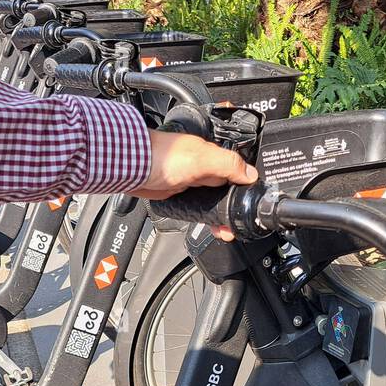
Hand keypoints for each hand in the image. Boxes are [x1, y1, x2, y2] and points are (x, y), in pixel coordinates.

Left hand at [132, 130, 258, 238]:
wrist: (134, 167)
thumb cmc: (162, 157)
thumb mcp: (202, 158)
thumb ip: (228, 164)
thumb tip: (251, 173)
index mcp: (212, 155)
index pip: (237, 171)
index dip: (245, 187)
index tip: (251, 204)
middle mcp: (204, 167)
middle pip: (226, 190)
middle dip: (233, 207)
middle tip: (236, 224)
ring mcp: (192, 181)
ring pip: (213, 201)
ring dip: (219, 216)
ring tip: (225, 231)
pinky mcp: (181, 194)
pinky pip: (199, 208)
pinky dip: (205, 217)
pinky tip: (209, 225)